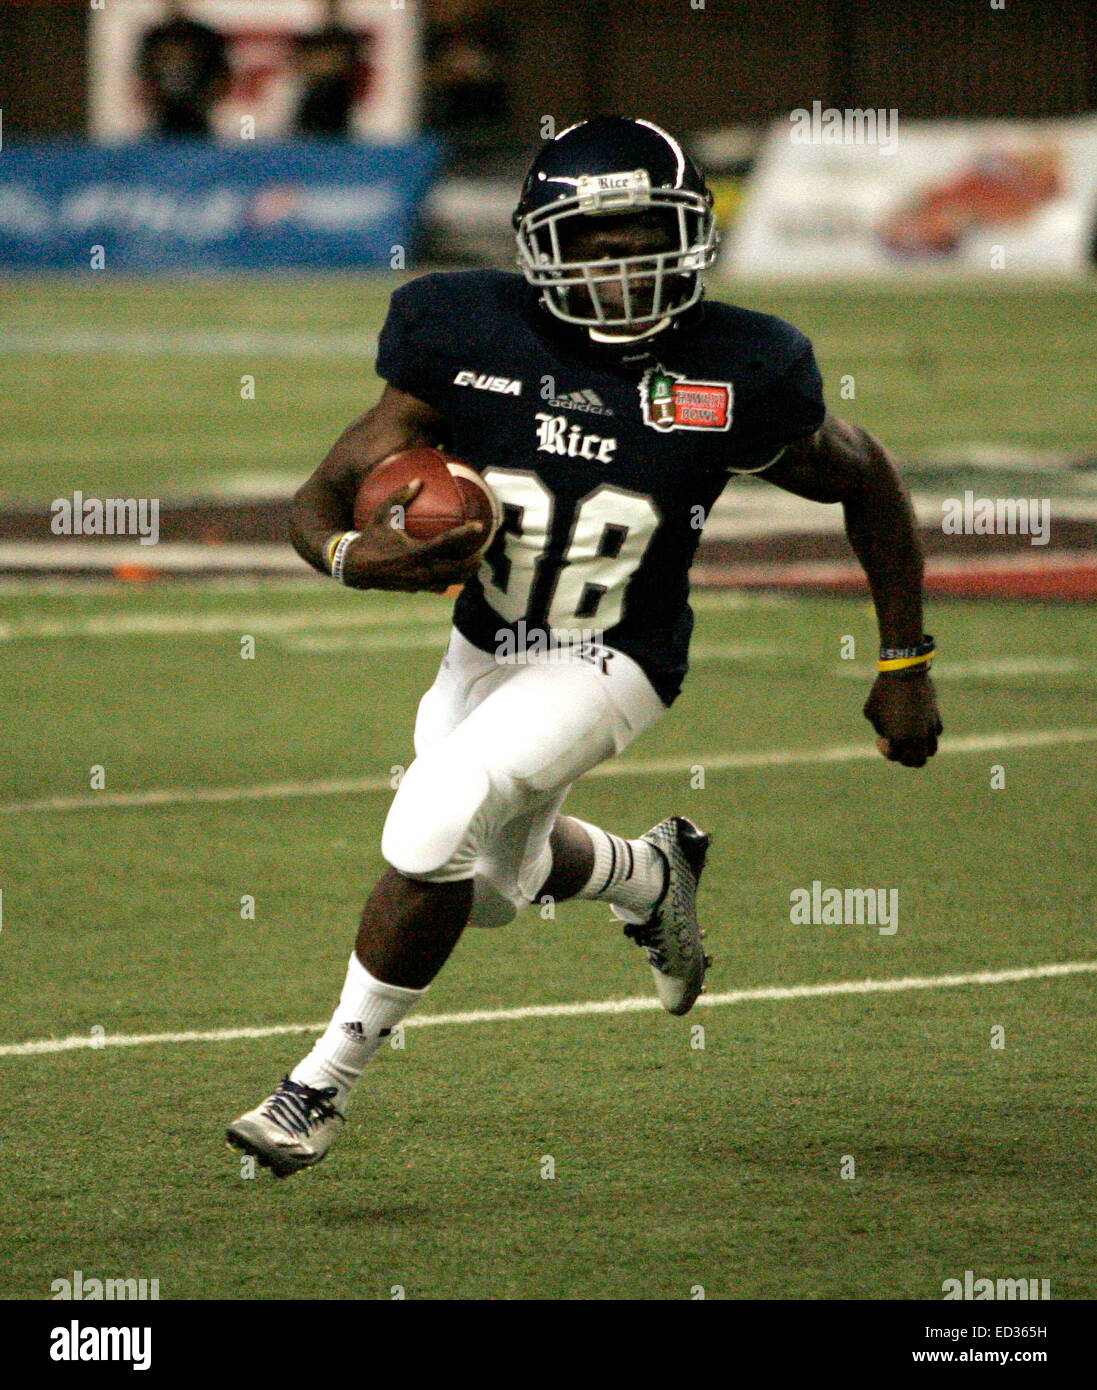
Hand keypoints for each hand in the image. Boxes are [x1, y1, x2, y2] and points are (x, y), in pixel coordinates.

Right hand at [339, 480, 484, 592]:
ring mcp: (418, 583)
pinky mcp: (414, 589)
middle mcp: (419, 570)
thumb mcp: (382, 514)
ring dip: (463, 575)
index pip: (446, 542)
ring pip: (449, 582)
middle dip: (472, 562)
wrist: (354, 567)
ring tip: (473, 564)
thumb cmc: (369, 536)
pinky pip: (437, 587)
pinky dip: (448, 580)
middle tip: (483, 552)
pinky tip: (452, 573)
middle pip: (456, 569)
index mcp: (413, 551)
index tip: (480, 525)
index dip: (465, 534)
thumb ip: (401, 496)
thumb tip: (418, 480)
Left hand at [862, 671, 942, 766]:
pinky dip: (927, 733)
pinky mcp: (936, 716)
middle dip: (906, 757)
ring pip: (930, 750)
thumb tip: (890, 735)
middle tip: (897, 744)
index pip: (896, 757)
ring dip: (919, 747)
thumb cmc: (883, 692)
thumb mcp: (872, 713)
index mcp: (900, 739)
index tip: (881, 738)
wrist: (904, 672)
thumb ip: (880, 728)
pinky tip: (916, 721)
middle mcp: (918, 737)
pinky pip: (935, 733)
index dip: (885, 750)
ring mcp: (930, 727)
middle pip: (918, 762)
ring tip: (908, 735)